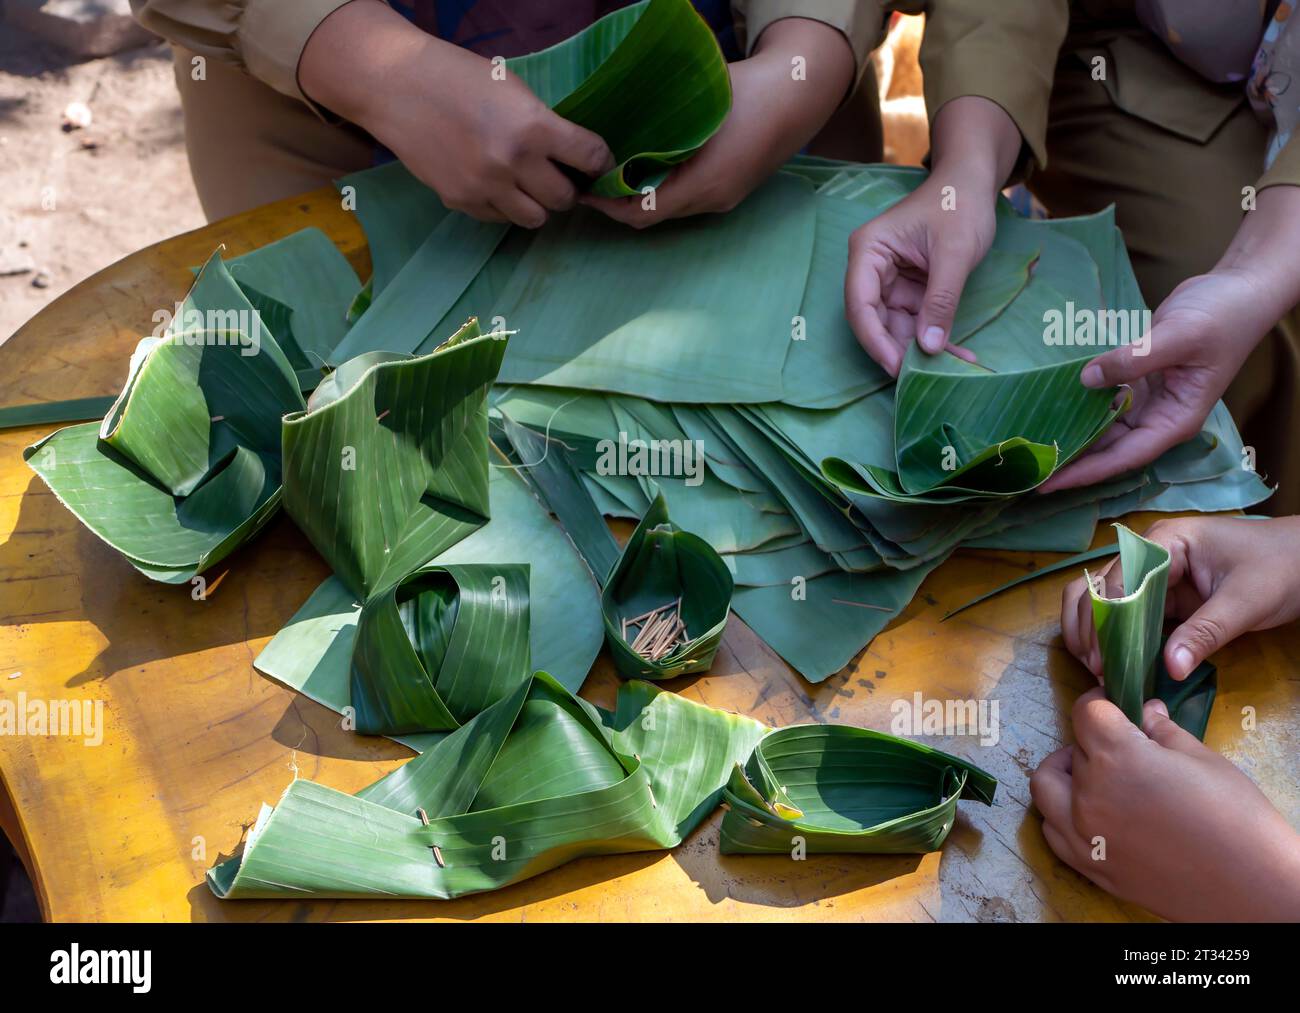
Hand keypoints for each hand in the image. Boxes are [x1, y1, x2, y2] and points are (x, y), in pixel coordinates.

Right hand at [299, 0, 612, 226]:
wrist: (396, 86)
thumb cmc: (457, 77)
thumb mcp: (512, 89)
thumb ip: (543, 124)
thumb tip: (572, 156)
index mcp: (533, 127)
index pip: (590, 158)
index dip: (599, 163)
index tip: (596, 164)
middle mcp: (512, 163)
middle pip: (564, 198)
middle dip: (566, 187)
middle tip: (556, 174)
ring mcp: (485, 187)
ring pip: (536, 218)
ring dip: (538, 203)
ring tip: (526, 184)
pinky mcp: (461, 201)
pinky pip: (500, 218)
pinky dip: (505, 206)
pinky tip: (494, 183)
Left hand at [581, 17, 853, 227]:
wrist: (799, 96)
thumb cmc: (750, 92)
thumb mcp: (698, 103)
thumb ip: (659, 122)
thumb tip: (616, 133)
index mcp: (704, 183)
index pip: (642, 212)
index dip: (609, 205)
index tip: (585, 188)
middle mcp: (713, 200)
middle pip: (652, 218)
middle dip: (618, 205)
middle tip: (590, 181)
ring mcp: (724, 199)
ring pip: (669, 211)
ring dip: (639, 199)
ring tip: (613, 174)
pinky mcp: (729, 192)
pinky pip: (686, 201)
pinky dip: (660, 191)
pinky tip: (646, 169)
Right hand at [846, 96, 1022, 374]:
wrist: (973, 184)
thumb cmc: (959, 206)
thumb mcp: (955, 253)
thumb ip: (941, 299)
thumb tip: (931, 348)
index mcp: (869, 252)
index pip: (860, 304)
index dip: (874, 339)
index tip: (897, 367)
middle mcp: (872, 271)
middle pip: (875, 321)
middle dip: (900, 350)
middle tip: (924, 378)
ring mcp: (890, 283)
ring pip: (896, 328)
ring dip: (921, 350)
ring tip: (952, 368)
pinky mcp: (909, 291)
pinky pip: (916, 322)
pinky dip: (934, 338)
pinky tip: (958, 355)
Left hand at [1030, 689, 1299, 920]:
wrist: (1251, 888)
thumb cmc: (1235, 818)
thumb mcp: (1203, 760)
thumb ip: (1162, 731)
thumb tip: (1145, 710)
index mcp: (1117, 758)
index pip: (1087, 712)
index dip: (1100, 701)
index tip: (1115, 704)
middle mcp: (1088, 794)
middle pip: (1072, 749)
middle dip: (1094, 741)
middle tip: (1124, 746)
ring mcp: (1083, 835)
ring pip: (1047, 788)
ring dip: (1066, 775)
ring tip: (1098, 777)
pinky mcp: (1090, 867)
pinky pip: (1054, 831)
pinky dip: (1062, 814)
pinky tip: (1091, 812)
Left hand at [1042, 184, 1299, 492]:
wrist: (1235, 290)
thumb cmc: (1220, 317)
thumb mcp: (1177, 337)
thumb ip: (1133, 359)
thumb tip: (1086, 379)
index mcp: (1175, 420)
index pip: (1124, 457)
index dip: (1085, 472)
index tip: (1048, 482)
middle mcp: (1158, 417)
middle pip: (1108, 449)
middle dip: (1070, 461)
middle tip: (1025, 470)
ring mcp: (1146, 399)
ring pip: (1101, 426)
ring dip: (1070, 434)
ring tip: (1028, 445)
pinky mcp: (1136, 380)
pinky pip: (1101, 398)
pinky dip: (1077, 403)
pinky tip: (1046, 406)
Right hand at [1060, 515, 1299, 680]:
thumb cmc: (1282, 568)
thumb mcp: (1247, 601)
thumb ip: (1207, 632)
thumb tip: (1170, 668)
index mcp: (1165, 542)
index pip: (1117, 578)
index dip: (1104, 618)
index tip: (1102, 658)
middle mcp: (1151, 554)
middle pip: (1099, 586)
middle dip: (1090, 626)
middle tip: (1096, 668)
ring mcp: (1157, 576)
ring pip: (1106, 599)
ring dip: (1094, 630)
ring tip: (1096, 666)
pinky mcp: (1166, 597)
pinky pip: (1131, 615)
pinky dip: (1117, 637)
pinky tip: (1115, 662)